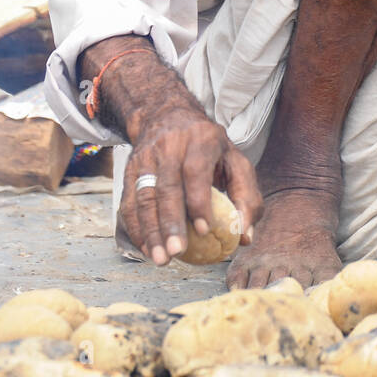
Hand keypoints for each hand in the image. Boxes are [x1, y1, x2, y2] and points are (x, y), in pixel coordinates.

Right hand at [121, 103, 262, 265]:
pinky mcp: (131, 169)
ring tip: (160, 259)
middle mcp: (171, 145)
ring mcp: (147, 157)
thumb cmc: (210, 149)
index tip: (204, 230)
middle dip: (170, 223)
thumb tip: (245, 236)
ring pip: (144, 196)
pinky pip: (129, 201)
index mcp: (202, 139)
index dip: (199, 201)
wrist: (168, 116)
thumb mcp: (235, 161)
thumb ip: (246, 197)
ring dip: (150, 231)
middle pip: (167, 187)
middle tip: (176, 253)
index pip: (196, 171)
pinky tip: (147, 249)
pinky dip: (136, 228)